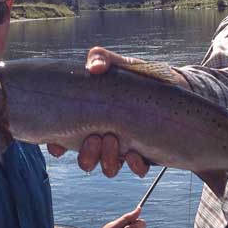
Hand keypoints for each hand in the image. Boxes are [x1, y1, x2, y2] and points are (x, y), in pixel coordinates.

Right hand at [47, 47, 151, 177]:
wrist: (171, 85)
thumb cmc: (138, 74)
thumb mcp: (119, 63)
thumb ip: (102, 59)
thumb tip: (94, 67)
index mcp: (91, 118)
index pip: (65, 137)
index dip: (56, 146)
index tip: (58, 145)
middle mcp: (104, 137)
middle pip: (85, 159)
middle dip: (87, 154)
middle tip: (96, 137)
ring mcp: (124, 147)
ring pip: (108, 167)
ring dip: (107, 160)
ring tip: (113, 141)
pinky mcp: (145, 153)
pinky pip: (136, 168)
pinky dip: (135, 165)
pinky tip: (136, 153)